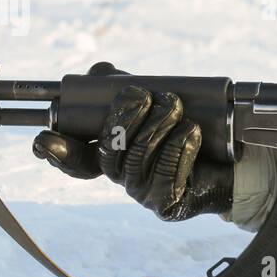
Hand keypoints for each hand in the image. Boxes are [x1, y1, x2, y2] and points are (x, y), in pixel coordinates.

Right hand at [34, 73, 232, 219]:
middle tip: (146, 95)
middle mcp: (122, 175)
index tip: (46, 138)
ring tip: (176, 106)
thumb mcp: (151, 101)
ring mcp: (143, 193)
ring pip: (138, 158)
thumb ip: (120, 84)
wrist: (230, 160)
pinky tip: (191, 131)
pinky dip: (180, 146)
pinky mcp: (169, 204)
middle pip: (108, 150)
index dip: (57, 150)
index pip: (74, 157)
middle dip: (125, 117)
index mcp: (111, 153)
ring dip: (158, 126)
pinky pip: (168, 175)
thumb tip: (100, 72)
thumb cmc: (185, 127)